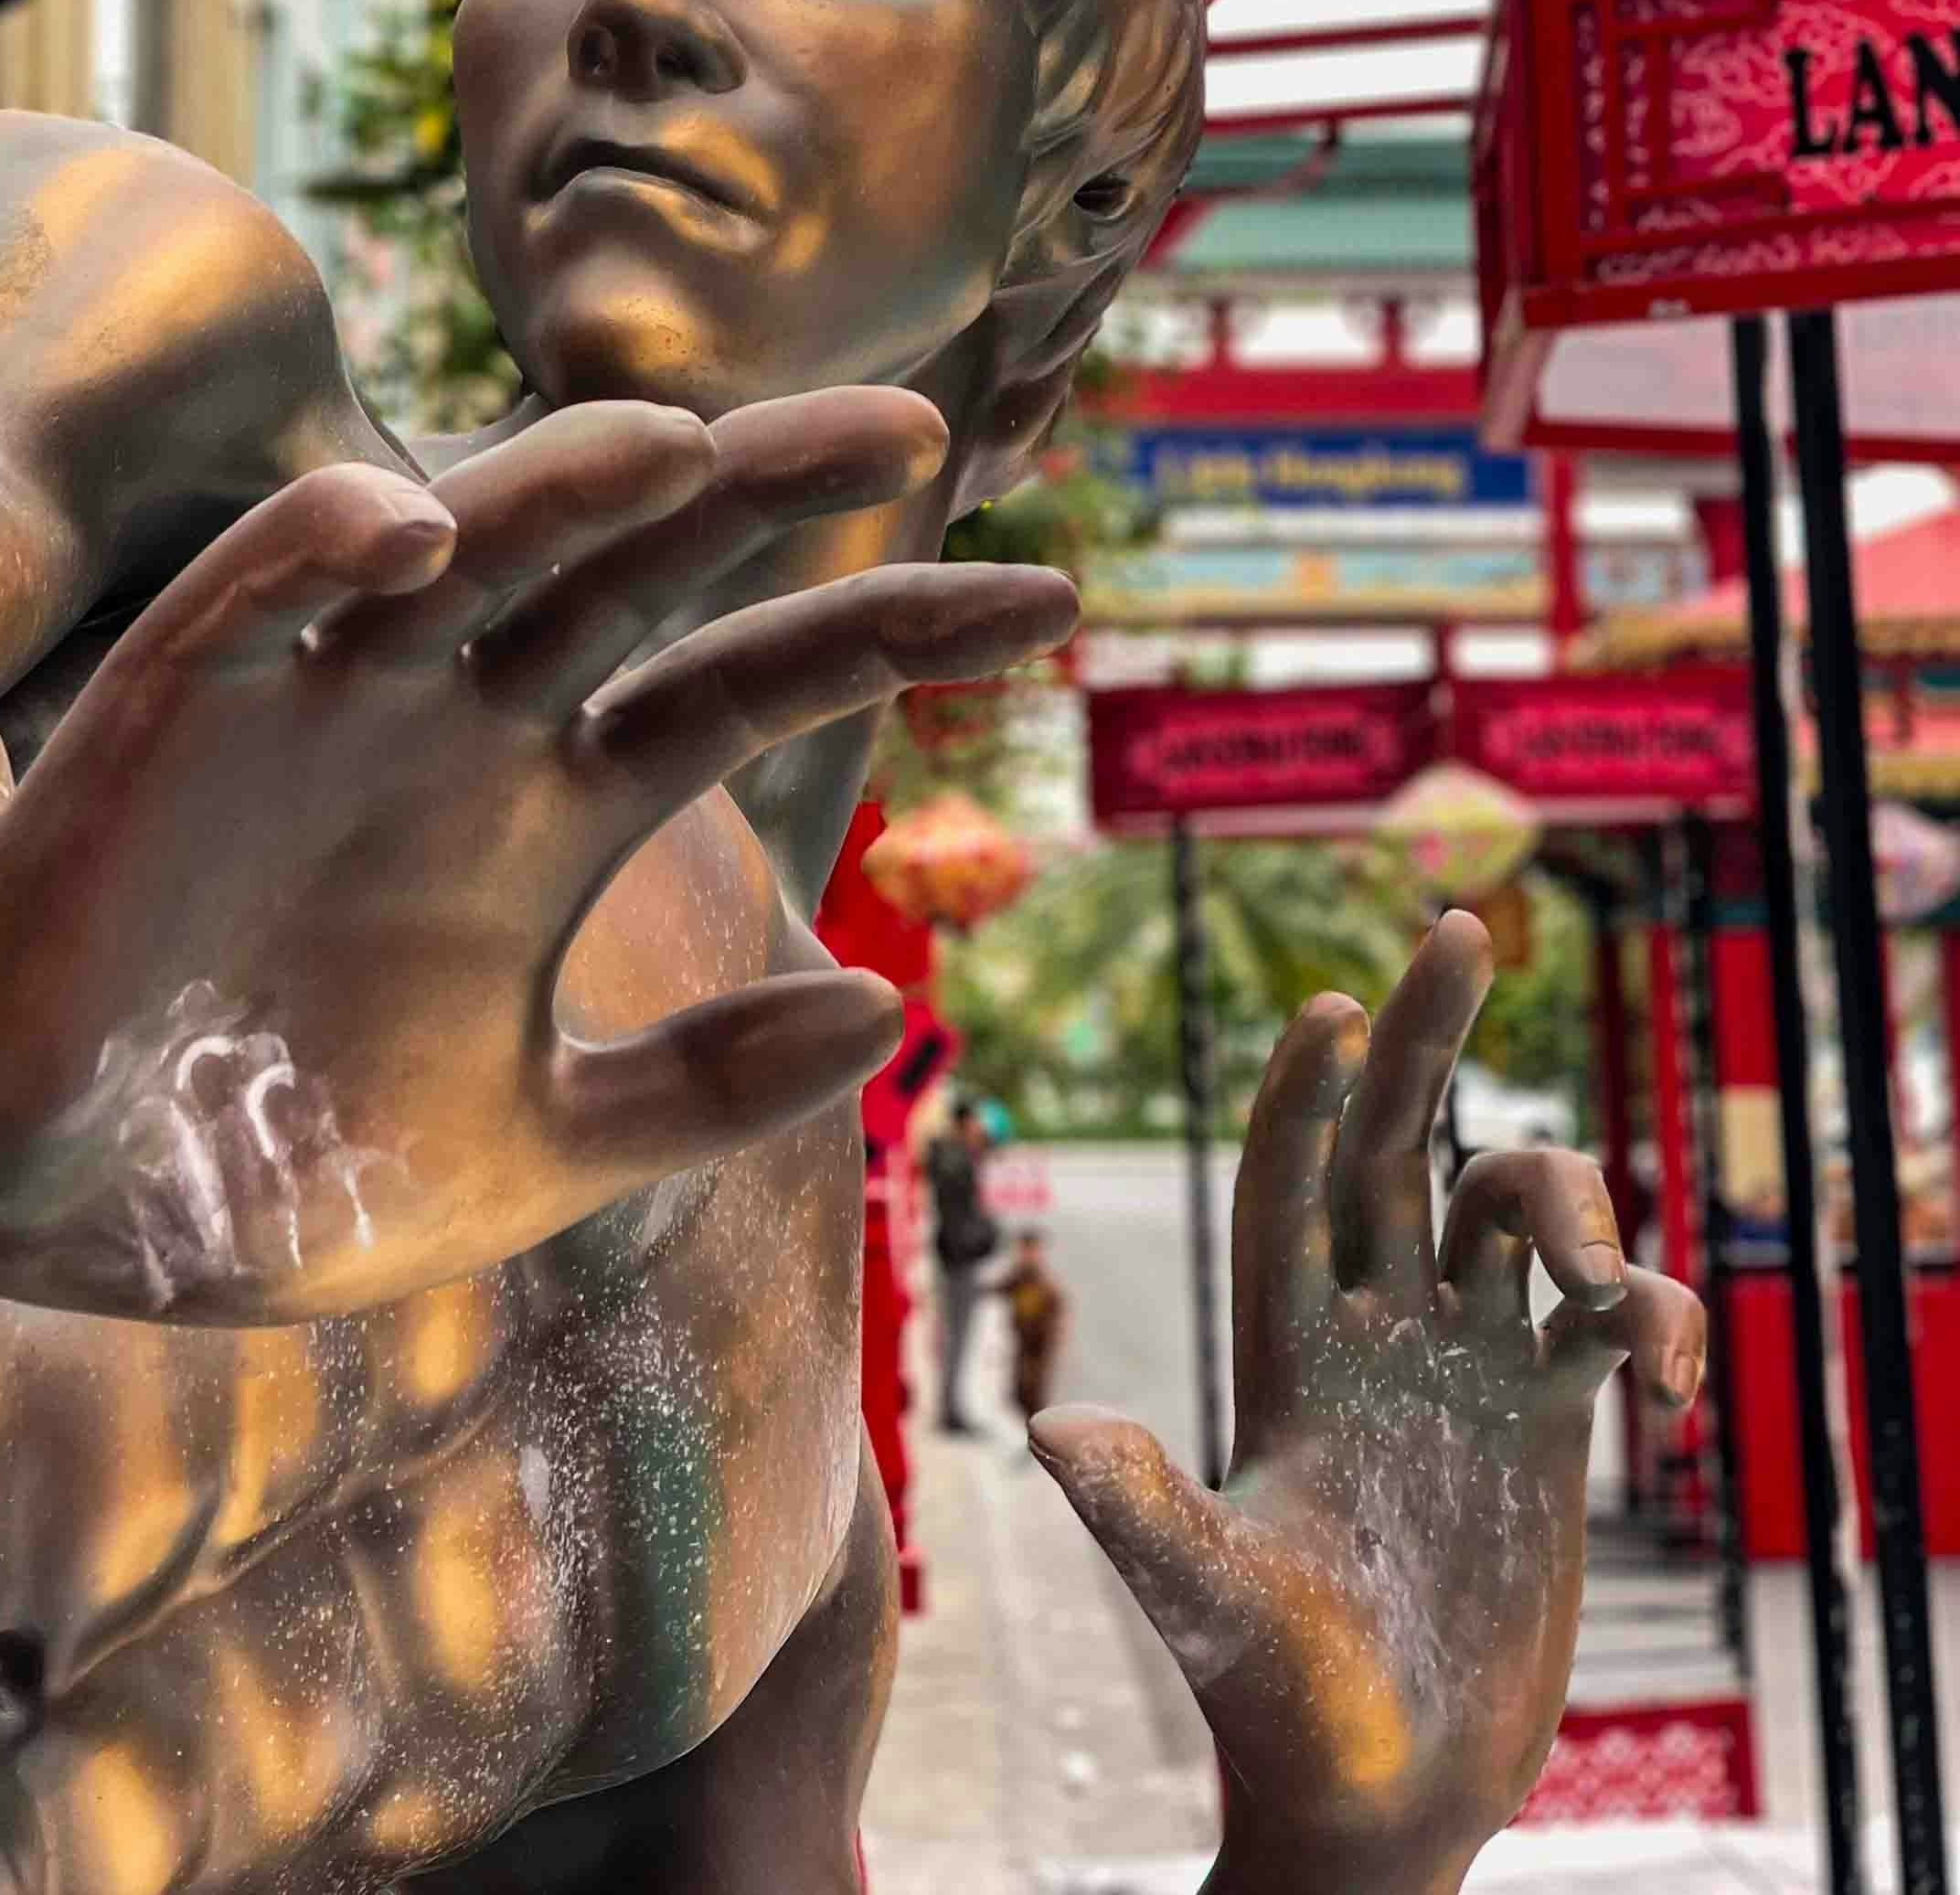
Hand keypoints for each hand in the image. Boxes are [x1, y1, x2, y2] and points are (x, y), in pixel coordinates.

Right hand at [0, 388, 1075, 1320]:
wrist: (49, 1206)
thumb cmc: (279, 1164)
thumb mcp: (534, 1154)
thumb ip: (700, 1094)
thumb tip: (894, 1012)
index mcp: (543, 811)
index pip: (744, 684)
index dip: (889, 629)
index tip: (1055, 605)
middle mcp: (453, 725)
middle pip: (635, 563)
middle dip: (767, 486)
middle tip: (923, 426)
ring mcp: (319, 703)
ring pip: (461, 545)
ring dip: (558, 490)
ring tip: (675, 450)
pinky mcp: (171, 713)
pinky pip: (250, 597)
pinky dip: (315, 550)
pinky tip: (402, 529)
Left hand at [1029, 914, 1704, 1894]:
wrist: (1380, 1799)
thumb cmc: (1275, 1707)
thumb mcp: (1207, 1605)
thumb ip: (1146, 1517)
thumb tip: (1053, 1434)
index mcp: (1284, 1350)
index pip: (1291, 1183)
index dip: (1307, 1095)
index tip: (1336, 1002)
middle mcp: (1370, 1334)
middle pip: (1399, 1144)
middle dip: (1426, 1033)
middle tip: (1460, 921)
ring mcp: (1460, 1370)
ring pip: (1513, 1211)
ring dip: (1569, 1203)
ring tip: (1600, 1280)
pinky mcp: (1543, 1428)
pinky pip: (1608, 1320)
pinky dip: (1650, 1312)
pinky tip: (1667, 1373)